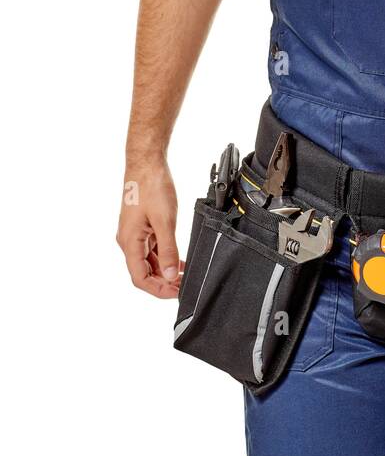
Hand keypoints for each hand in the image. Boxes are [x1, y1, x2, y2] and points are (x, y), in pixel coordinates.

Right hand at [117, 155, 182, 298]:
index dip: (159, 290)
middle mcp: (128, 241)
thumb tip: (170, 276)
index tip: (177, 293)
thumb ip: (168, 251)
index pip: (140, 278)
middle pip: (143, 272)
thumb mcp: (165, 221)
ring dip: (165, 271)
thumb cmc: (152, 186)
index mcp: (129, 242)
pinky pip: (151, 249)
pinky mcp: (141, 226)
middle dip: (163, 283)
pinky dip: (164, 257)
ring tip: (185, 276)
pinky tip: (178, 261)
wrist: (146, 162)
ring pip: (148, 261)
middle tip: (184, 286)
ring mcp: (134, 233)